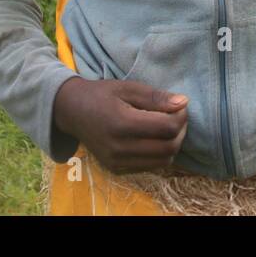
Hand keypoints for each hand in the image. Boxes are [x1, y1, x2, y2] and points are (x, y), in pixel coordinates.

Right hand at [53, 77, 188, 173]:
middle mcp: (119, 148)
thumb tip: (183, 103)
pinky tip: (154, 138)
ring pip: (163, 161)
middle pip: (168, 148)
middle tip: (178, 116)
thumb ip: (155, 97)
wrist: (72, 112)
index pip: (166, 128)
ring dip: (173, 144)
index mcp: (121, 123)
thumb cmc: (101, 95)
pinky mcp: (116, 169)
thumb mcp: (128, 88)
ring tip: (167, 127)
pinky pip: (150, 166)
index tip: (180, 105)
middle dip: (181, 131)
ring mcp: (117, 162)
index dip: (180, 116)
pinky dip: (159, 154)